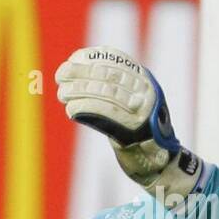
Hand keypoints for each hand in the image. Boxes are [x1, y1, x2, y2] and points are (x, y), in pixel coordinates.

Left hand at [55, 45, 206, 203]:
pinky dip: (86, 108)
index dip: (94, 57)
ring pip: (106, 93)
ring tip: (62, 92)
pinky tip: (71, 109)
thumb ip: (115, 87)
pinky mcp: (135, 130)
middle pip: (109, 76)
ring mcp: (142, 111)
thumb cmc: (137, 130)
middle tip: (60, 74)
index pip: (118, 61)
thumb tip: (80, 71)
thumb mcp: (132, 101)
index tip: (74, 57)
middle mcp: (146, 93)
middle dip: (81, 72)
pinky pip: (106, 113)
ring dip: (79, 90)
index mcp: (145, 81)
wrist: (157, 160)